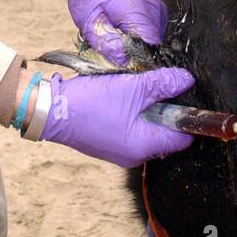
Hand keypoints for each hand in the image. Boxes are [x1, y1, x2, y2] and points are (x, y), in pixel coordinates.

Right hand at [41, 68, 195, 167]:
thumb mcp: (132, 87)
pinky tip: (121, 97)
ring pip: (145, 130)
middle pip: (164, 134)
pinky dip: (130, 115)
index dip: (186, 116)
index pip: (181, 138)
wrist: (50, 110)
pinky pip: (129, 131)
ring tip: (136, 90)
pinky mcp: (106, 144)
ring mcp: (118, 152)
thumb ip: (162, 84)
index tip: (183, 96)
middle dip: (164, 110)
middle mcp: (133, 156)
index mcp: (143, 146)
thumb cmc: (91, 102)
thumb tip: (186, 80)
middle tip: (157, 88)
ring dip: (146, 110)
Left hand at [62, 0, 166, 64]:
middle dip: (133, 56)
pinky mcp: (157, 11)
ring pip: (152, 42)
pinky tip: (122, 31)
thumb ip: (108, 44)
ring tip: (115, 38)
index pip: (150, 50)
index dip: (137, 63)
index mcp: (139, 12)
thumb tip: (125, 63)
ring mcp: (158, 10)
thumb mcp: (89, 21)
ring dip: (135, 47)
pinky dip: (138, 38)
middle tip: (112, 52)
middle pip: (152, 48)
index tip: (120, 66)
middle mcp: (155, 11)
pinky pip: (151, 33)